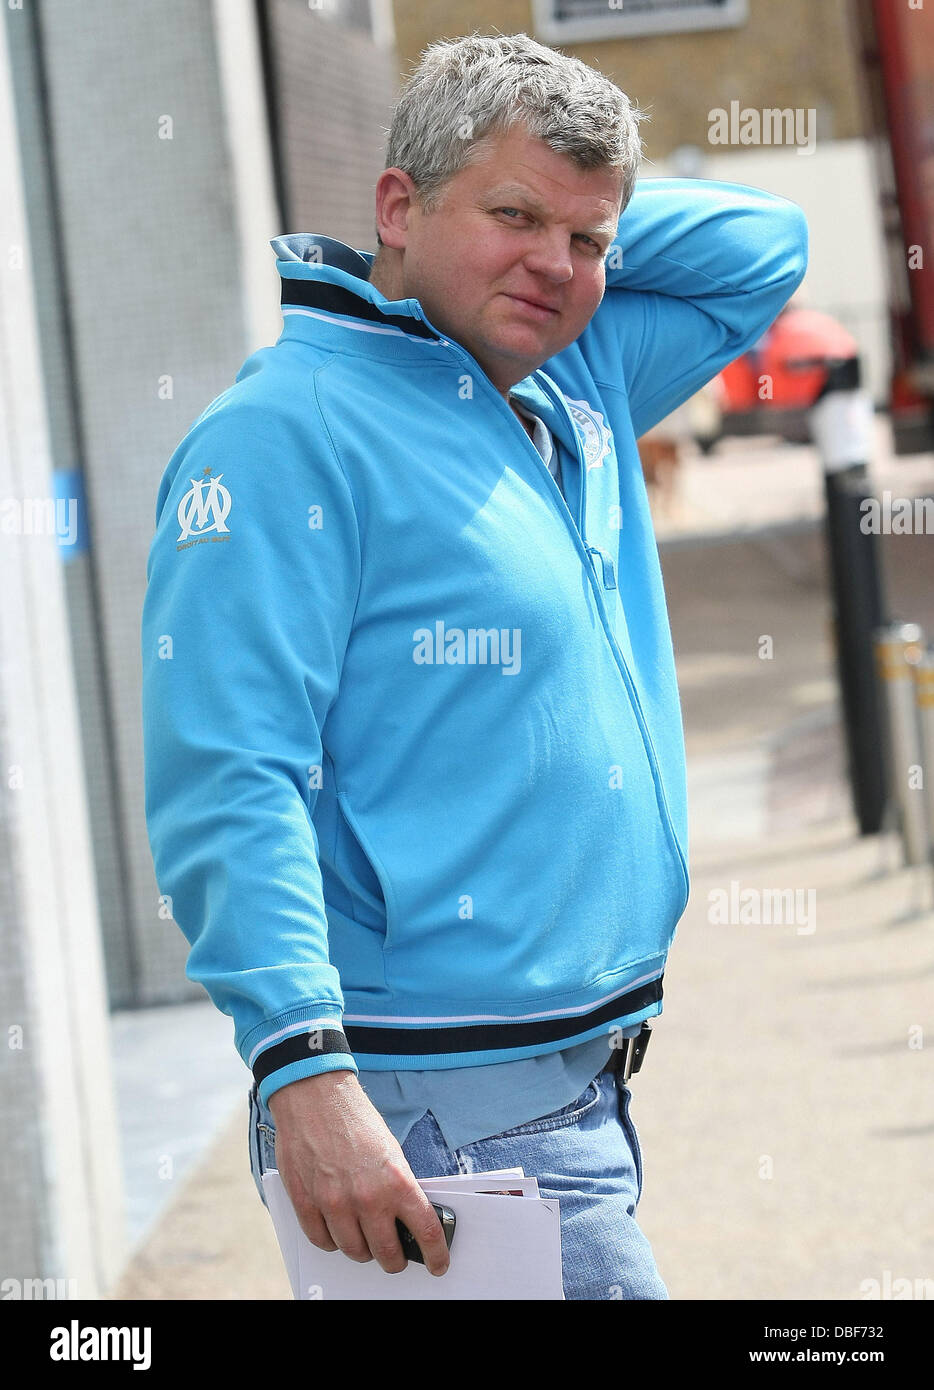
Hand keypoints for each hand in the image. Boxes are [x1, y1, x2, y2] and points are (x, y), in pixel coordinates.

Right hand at [267, 1069, 450, 1276]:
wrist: (316, 1096)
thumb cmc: (354, 1119)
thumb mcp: (392, 1152)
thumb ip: (399, 1188)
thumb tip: (406, 1219)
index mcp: (396, 1181)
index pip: (425, 1232)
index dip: (436, 1255)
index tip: (438, 1264)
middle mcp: (367, 1198)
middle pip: (387, 1254)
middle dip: (395, 1259)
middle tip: (395, 1254)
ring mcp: (335, 1203)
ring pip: (354, 1252)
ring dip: (362, 1249)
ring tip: (363, 1236)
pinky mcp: (307, 1203)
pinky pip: (323, 1241)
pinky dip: (332, 1240)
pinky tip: (337, 1229)